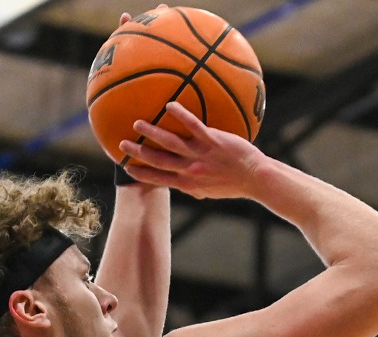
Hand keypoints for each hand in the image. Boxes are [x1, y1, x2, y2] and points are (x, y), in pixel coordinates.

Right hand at [118, 102, 266, 200]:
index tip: (126, 167)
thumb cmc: (235, 184)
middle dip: (139, 153)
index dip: (142, 173)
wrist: (255, 178)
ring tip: (138, 124)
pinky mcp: (214, 141)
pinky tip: (170, 105)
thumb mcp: (211, 191)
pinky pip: (194, 126)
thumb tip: (187, 187)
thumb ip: (196, 187)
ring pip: (171, 143)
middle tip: (122, 144)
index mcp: (189, 183)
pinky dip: (181, 116)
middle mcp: (192, 171)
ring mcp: (202, 155)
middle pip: (159, 161)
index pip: (160, 179)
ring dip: (153, 133)